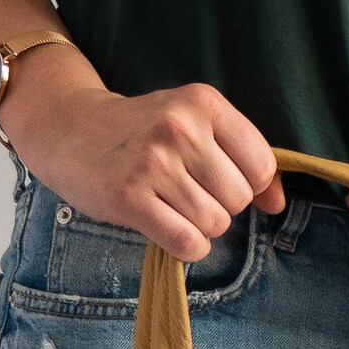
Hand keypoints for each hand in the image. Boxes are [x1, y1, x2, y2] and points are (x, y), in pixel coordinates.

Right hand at [2, 52, 285, 259]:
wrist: (69, 127)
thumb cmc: (141, 133)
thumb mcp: (193, 124)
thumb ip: (241, 158)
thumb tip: (278, 204)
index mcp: (203, 102)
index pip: (261, 165)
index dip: (250, 185)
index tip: (222, 181)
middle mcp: (181, 128)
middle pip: (239, 200)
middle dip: (220, 206)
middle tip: (185, 190)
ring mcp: (154, 163)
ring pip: (215, 225)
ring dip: (198, 227)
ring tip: (169, 203)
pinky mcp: (130, 198)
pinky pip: (188, 244)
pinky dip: (184, 246)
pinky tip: (164, 225)